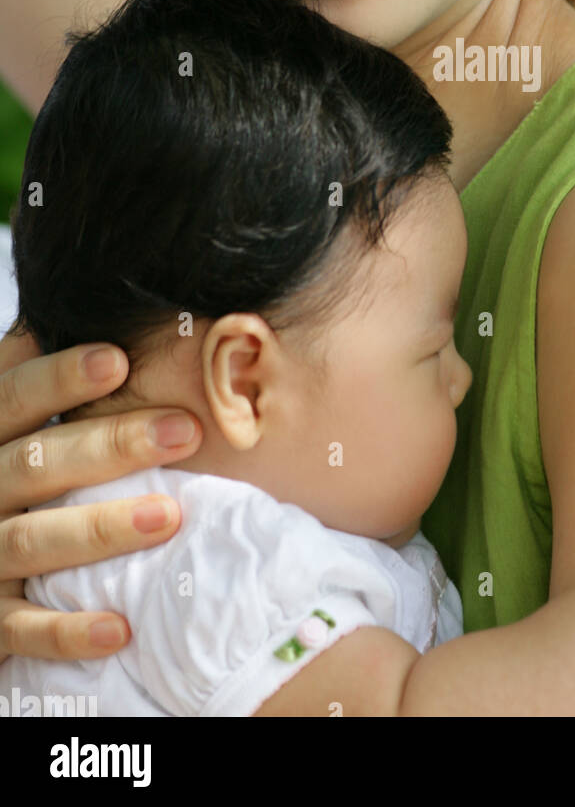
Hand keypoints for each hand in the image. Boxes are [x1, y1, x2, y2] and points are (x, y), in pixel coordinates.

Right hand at [0, 328, 201, 662]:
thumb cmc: (2, 484)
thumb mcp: (6, 431)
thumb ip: (34, 384)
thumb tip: (89, 314)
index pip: (11, 398)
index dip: (59, 378)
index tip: (118, 360)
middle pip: (36, 464)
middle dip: (110, 446)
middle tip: (185, 431)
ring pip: (33, 541)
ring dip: (101, 529)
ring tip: (170, 516)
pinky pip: (22, 630)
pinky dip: (68, 631)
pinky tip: (119, 627)